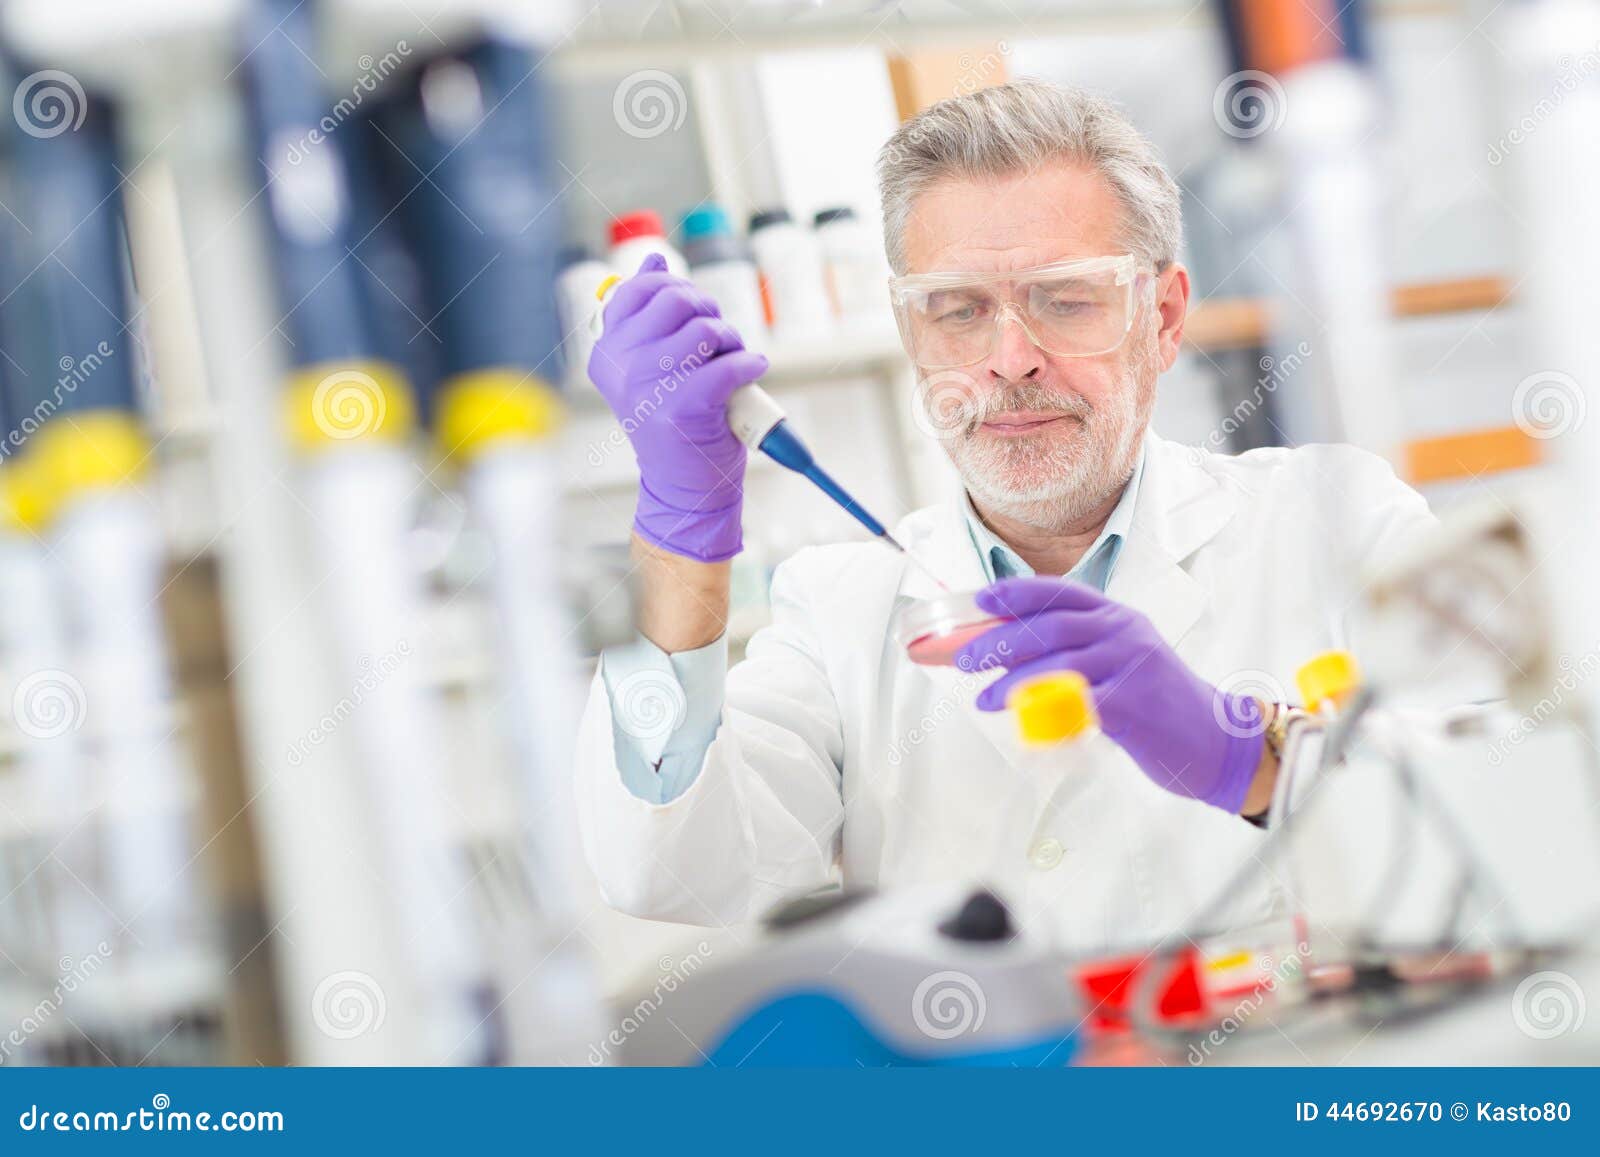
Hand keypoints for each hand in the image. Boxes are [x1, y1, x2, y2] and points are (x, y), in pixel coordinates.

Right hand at [588, 254, 768, 562]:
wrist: (682, 488)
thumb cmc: (673, 423)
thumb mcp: (650, 364)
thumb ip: (649, 315)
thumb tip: (652, 258)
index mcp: (607, 352)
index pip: (639, 289)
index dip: (676, 289)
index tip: (692, 312)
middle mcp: (621, 367)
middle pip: (675, 299)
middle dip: (708, 311)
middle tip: (719, 339)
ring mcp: (649, 387)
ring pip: (706, 329)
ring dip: (731, 341)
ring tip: (733, 361)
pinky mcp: (683, 407)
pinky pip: (728, 363)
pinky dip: (749, 364)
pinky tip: (751, 372)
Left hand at [959, 577, 1265, 812]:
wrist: (1217, 739)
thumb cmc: (1157, 701)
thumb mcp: (1122, 659)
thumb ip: (1078, 649)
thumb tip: (1010, 650)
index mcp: (1118, 615)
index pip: (1060, 593)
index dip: (1017, 592)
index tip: (982, 600)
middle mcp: (1124, 632)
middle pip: (1049, 626)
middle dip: (999, 641)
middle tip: (964, 658)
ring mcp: (1131, 665)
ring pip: (1056, 664)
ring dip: (1010, 682)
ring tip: (982, 699)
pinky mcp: (1133, 704)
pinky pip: (1076, 703)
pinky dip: (1043, 711)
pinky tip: (1022, 722)